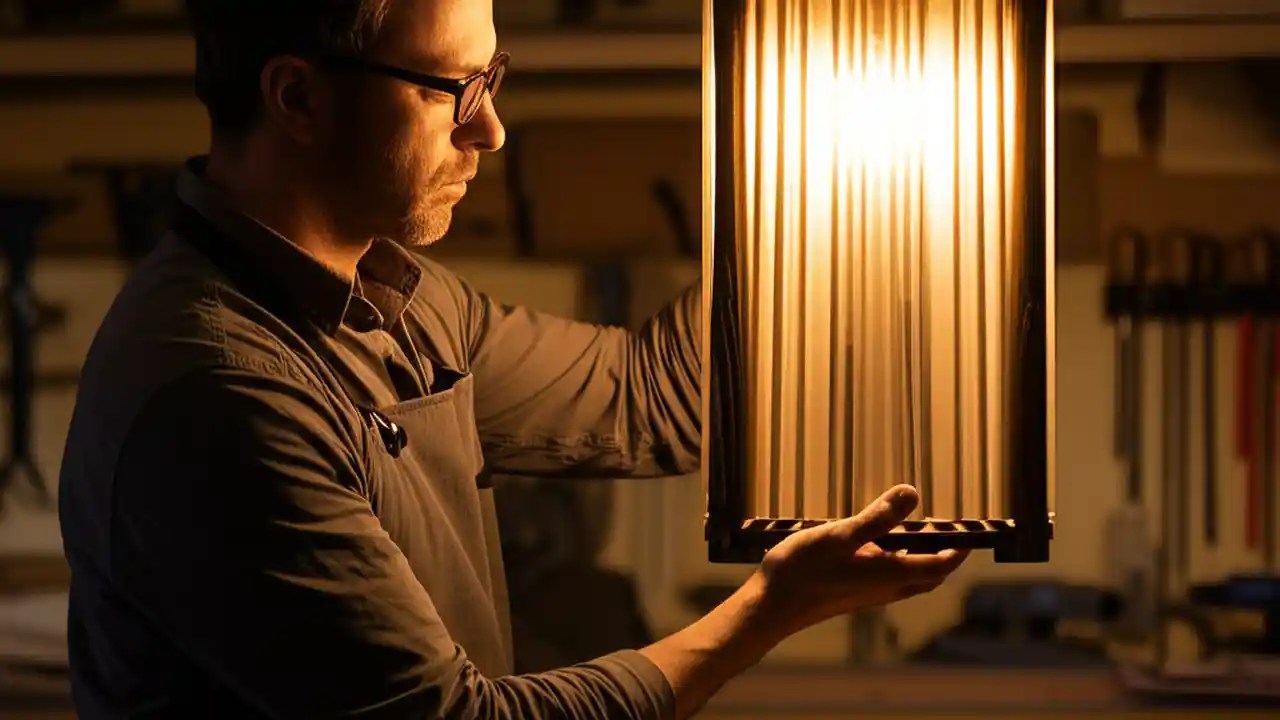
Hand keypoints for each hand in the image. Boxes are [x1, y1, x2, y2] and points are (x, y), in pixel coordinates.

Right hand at [754, 484, 968, 634]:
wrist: (770, 608)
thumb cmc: (803, 571)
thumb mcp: (841, 534)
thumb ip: (877, 516)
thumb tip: (912, 494)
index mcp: (888, 574)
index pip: (939, 566)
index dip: (957, 550)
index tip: (968, 534)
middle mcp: (883, 589)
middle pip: (926, 576)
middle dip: (940, 556)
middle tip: (942, 531)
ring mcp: (866, 595)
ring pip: (905, 579)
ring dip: (914, 559)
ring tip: (909, 532)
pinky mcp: (850, 595)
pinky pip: (884, 580)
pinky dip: (892, 562)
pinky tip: (871, 545)